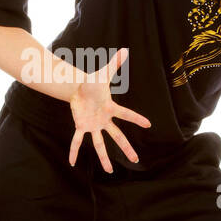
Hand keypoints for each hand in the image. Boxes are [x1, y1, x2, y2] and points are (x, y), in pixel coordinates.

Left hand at [68, 48, 151, 171]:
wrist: (79, 88)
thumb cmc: (93, 81)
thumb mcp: (103, 72)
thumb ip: (114, 63)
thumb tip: (125, 49)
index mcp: (111, 109)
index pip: (126, 114)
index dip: (137, 118)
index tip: (149, 125)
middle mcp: (104, 120)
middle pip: (117, 136)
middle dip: (126, 148)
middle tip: (136, 160)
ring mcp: (93, 125)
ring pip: (100, 144)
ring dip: (104, 158)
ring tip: (109, 171)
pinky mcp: (81, 126)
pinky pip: (78, 141)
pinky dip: (74, 151)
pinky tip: (72, 163)